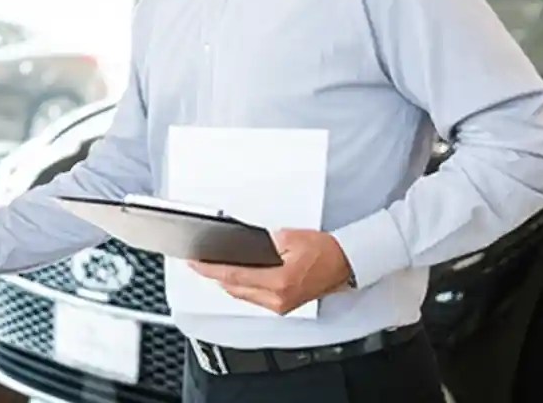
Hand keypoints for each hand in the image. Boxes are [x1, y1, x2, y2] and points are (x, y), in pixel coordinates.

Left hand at [188, 229, 352, 315]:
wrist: (347, 264)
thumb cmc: (326, 251)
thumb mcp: (291, 237)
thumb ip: (265, 240)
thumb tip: (245, 243)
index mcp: (279, 282)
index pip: (233, 276)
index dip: (210, 269)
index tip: (194, 262)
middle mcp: (277, 298)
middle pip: (233, 289)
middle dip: (213, 275)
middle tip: (198, 262)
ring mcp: (280, 304)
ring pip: (242, 295)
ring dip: (226, 282)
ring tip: (212, 267)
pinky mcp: (283, 305)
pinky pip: (253, 298)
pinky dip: (241, 287)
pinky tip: (234, 277)